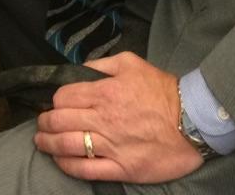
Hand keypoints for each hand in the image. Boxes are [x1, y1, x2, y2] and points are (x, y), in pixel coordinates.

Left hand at [33, 52, 204, 183]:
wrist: (193, 121)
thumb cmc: (162, 90)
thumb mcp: (131, 63)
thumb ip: (101, 64)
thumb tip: (79, 70)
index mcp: (104, 93)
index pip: (64, 97)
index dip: (54, 100)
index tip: (53, 104)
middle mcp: (103, 120)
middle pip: (60, 121)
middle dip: (45, 122)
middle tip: (41, 123)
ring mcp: (111, 146)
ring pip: (67, 146)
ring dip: (48, 144)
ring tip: (42, 141)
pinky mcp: (121, 168)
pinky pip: (85, 170)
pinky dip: (67, 166)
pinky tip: (60, 161)